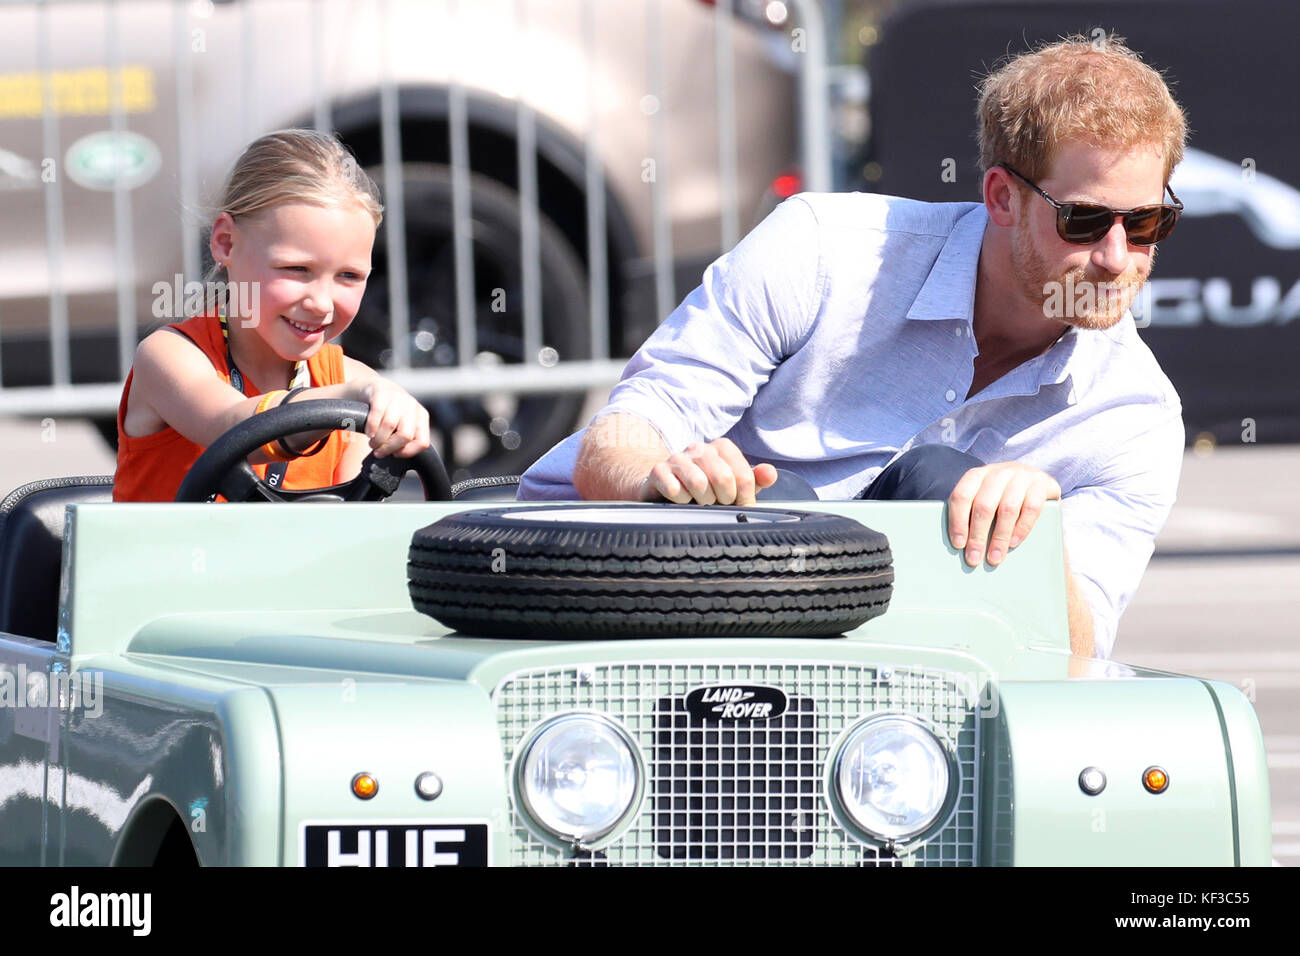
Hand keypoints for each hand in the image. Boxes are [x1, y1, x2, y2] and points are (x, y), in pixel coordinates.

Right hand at [349, 378, 431, 458]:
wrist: (374, 388)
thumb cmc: (388, 413)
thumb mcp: (401, 425)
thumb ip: (404, 444)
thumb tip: (402, 474)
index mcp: (421, 416)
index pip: (422, 442)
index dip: (407, 452)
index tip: (395, 455)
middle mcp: (412, 406)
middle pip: (405, 435)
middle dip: (389, 448)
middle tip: (379, 451)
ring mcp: (397, 397)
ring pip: (390, 426)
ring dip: (377, 440)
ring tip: (372, 442)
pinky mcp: (381, 393)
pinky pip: (377, 414)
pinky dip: (371, 428)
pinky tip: (369, 433)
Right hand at [638, 438, 777, 504]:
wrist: (667, 490)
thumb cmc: (707, 490)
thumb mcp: (734, 487)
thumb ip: (755, 480)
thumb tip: (770, 474)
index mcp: (722, 447)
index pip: (744, 476)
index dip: (744, 498)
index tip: (738, 506)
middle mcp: (699, 447)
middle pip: (723, 478)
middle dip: (722, 500)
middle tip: (717, 504)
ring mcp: (677, 457)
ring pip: (699, 484)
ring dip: (701, 502)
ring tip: (698, 502)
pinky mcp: (658, 471)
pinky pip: (675, 490)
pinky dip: (680, 502)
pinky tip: (679, 500)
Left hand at [947, 461, 1060, 566]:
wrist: (1036, 481)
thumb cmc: (1002, 498)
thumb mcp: (985, 500)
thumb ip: (971, 516)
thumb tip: (960, 547)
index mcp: (977, 475)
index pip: (962, 496)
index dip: (958, 521)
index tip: (958, 544)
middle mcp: (999, 472)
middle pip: (984, 505)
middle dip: (978, 535)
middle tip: (974, 559)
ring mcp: (1022, 475)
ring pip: (1007, 508)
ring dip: (999, 537)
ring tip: (994, 558)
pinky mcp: (1042, 484)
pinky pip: (1031, 508)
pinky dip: (1022, 528)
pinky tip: (1014, 543)